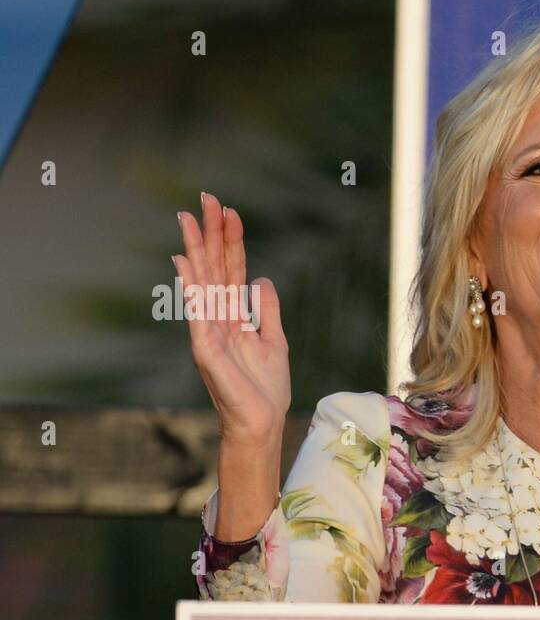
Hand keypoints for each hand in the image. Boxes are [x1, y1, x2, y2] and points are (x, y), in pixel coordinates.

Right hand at [175, 192, 290, 445]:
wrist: (261, 422)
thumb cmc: (265, 388)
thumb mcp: (274, 339)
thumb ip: (266, 309)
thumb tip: (261, 278)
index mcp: (234, 315)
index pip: (231, 269)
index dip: (231, 240)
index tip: (230, 210)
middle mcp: (217, 318)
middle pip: (214, 267)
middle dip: (212, 233)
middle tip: (207, 198)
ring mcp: (208, 330)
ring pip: (202, 281)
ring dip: (196, 250)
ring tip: (190, 218)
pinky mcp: (205, 348)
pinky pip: (197, 312)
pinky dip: (191, 287)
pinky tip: (184, 263)